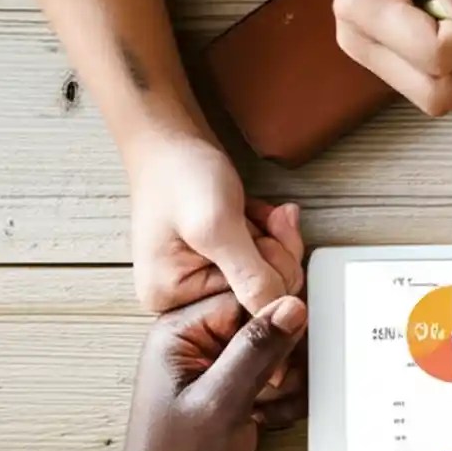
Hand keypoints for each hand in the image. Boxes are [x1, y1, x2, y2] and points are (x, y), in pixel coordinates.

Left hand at [119, 293, 307, 450]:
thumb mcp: (220, 403)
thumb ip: (256, 350)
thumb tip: (291, 305)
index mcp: (179, 334)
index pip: (245, 298)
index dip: (274, 325)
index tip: (283, 359)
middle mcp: (197, 344)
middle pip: (266, 323)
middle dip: (282, 361)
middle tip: (274, 391)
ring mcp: (217, 368)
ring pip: (278, 352)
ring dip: (286, 383)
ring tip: (266, 409)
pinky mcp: (234, 389)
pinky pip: (276, 376)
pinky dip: (282, 399)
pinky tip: (267, 418)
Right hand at [127, 135, 304, 313]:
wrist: (171, 137)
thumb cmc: (180, 174)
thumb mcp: (217, 226)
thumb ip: (249, 275)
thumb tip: (280, 312)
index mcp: (171, 297)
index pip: (246, 309)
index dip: (271, 275)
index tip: (264, 239)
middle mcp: (184, 295)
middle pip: (263, 294)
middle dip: (276, 253)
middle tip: (266, 221)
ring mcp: (202, 278)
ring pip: (270, 276)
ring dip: (276, 239)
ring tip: (255, 212)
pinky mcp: (219, 260)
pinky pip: (264, 260)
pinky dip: (270, 234)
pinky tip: (256, 214)